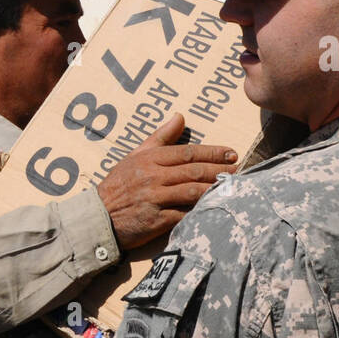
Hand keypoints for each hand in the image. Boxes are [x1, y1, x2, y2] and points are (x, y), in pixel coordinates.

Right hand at [96, 113, 237, 251]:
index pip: (187, 153)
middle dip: (219, 170)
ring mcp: (154, 199)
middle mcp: (152, 177)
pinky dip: (200, 211)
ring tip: (232, 187)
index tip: (231, 153)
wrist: (99, 217)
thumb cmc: (118, 185)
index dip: (212, 152)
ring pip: (191, 191)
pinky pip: (183, 215)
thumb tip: (180, 116)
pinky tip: (214, 208)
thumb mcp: (135, 156)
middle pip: (193, 171)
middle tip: (239, 170)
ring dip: (214, 189)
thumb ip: (160, 137)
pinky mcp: (155, 221)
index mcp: (149, 159)